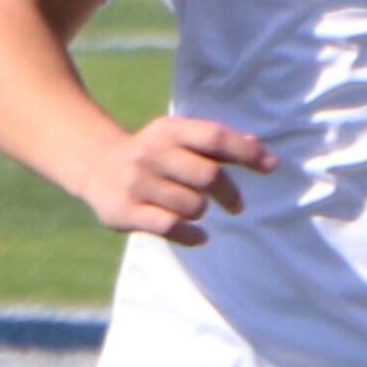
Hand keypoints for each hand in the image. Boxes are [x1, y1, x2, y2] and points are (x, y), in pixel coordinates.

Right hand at [77, 114, 274, 245]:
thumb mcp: (179, 139)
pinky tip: (198, 236)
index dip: (246, 152)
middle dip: (229, 194)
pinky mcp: (126, 211)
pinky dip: (192, 235)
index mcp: (168, 130)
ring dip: (202, 211)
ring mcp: (136, 183)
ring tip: (194, 209)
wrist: (97, 167)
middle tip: (235, 204)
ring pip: (193, 205)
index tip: (270, 166)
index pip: (214, 137)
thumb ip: (218, 144)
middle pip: (208, 175)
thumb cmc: (155, 154)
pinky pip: (172, 227)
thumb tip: (262, 150)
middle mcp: (150, 152)